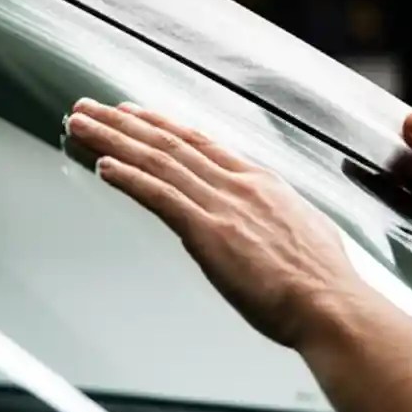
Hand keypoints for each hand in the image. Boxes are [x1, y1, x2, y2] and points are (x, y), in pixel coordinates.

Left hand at [66, 99, 366, 348]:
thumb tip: (266, 224)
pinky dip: (128, 178)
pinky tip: (103, 166)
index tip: (134, 114)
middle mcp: (238, 184)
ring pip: (157, 161)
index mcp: (261, 182)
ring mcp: (222, 204)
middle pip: (169, 143)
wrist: (331, 303)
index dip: (161, 125)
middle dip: (124, 123)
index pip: (201, 142)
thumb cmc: (323, 283)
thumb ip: (275, 220)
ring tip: (80, 124)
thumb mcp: (304, 232)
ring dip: (112, 140)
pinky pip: (159, 196)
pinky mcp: (208, 231)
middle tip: (90, 108)